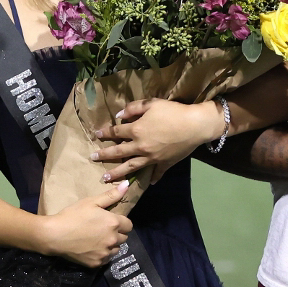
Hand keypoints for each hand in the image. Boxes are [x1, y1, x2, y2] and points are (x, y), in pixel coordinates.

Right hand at [38, 182, 132, 266]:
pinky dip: (102, 255)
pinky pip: (106, 259)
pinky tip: (92, 249)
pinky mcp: (97, 263)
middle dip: (117, 233)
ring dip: (111, 245)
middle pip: (124, 238)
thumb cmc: (72, 216)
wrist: (54, 235)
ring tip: (98, 240)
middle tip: (103, 230)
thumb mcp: (91, 202)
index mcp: (114, 223)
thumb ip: (111, 195)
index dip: (121, 223)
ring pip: (116, 249)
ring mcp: (105, 253)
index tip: (111, 221)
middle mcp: (113, 239)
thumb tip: (127, 185)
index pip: (129, 225)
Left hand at [93, 98, 224, 183]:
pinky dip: (152, 178)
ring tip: (106, 178)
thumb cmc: (173, 112)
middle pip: (119, 152)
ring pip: (131, 167)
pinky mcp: (164, 163)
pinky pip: (156, 172)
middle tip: (92, 158)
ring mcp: (152, 158)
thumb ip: (134, 108)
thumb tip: (119, 116)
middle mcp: (140, 147)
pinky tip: (148, 182)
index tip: (96, 134)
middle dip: (104, 155)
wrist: (195, 125)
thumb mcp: (152, 104)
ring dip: (117, 172)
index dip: (105, 132)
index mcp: (136, 130)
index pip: (116, 132)